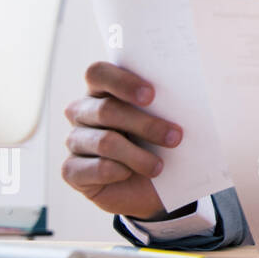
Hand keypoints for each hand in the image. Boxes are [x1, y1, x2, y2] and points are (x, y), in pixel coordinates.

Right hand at [61, 61, 182, 220]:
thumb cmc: (159, 142)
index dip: (122, 82)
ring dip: (138, 155)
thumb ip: (168, 102)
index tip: (151, 95)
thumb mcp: (167, 119)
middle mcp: (82, 111)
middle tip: (175, 136)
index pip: (98, 73)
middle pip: (106, 110)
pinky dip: (118, 172)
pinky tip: (130, 174)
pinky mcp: (72, 170)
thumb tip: (186, 93)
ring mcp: (75, 140)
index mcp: (102, 89)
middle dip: (145, 124)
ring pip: (104, 142)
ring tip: (160, 166)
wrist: (152, 184)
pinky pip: (95, 168)